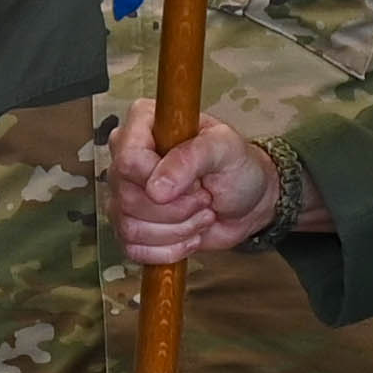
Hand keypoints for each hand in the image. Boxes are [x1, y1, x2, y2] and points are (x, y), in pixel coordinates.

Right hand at [112, 98, 284, 264]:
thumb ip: (192, 157)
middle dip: (177, 209)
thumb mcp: (225, 149)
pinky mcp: (131, 225)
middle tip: (205, 198)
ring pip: (129, 227)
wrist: (247, 203)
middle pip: (128, 197)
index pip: (128, 158)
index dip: (158, 179)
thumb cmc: (236, 167)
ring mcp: (125, 193)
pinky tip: (189, 235)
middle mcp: (126, 157)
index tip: (194, 183)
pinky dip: (169, 249)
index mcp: (144, 123)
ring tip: (201, 214)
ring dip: (177, 230)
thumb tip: (156, 188)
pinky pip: (132, 248)